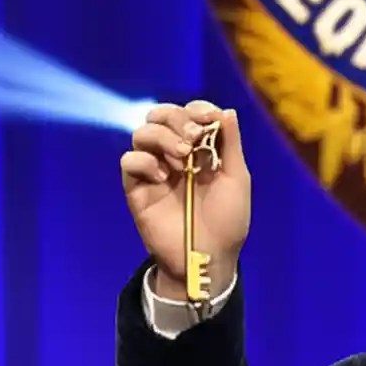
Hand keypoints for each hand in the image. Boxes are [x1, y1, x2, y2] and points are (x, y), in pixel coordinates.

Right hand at [120, 100, 249, 297]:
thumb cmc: (228, 221)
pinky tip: (163, 179)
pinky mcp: (137, 188)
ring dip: (162, 138)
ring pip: (142, 132)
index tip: (206, 119)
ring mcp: (155, 170)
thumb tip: (227, 111)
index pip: (189, 113)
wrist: (209, 256)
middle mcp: (175, 155)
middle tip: (192, 139)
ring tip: (182, 162)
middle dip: (177, 119)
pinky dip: (145, 162)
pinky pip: (129, 160)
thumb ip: (230, 145)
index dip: (196, 109)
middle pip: (160, 115)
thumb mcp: (237, 179)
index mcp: (200, 149)